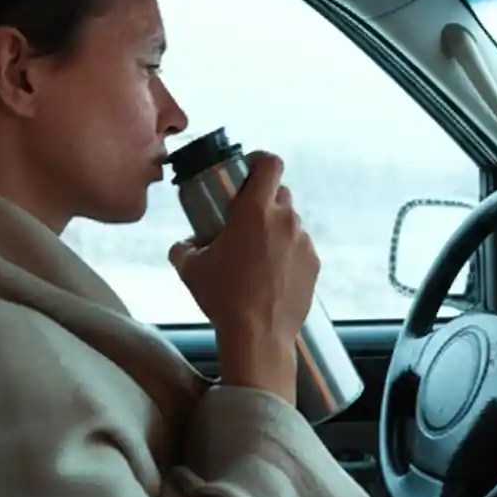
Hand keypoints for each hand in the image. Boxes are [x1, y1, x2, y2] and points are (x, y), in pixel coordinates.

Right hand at [169, 152, 319, 403]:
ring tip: (258, 255)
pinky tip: (272, 275)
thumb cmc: (223, 298)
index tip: (250, 171)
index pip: (270, 163)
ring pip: (291, 222)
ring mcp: (303, 242)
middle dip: (265, 200)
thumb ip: (182, 248)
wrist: (258, 336)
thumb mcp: (190, 269)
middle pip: (281, 192)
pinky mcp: (314, 264)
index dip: (260, 161)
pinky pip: (300, 248)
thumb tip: (183, 245)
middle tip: (247, 220)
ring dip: (276, 230)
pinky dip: (288, 253)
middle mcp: (285, 220)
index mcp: (255, 211)